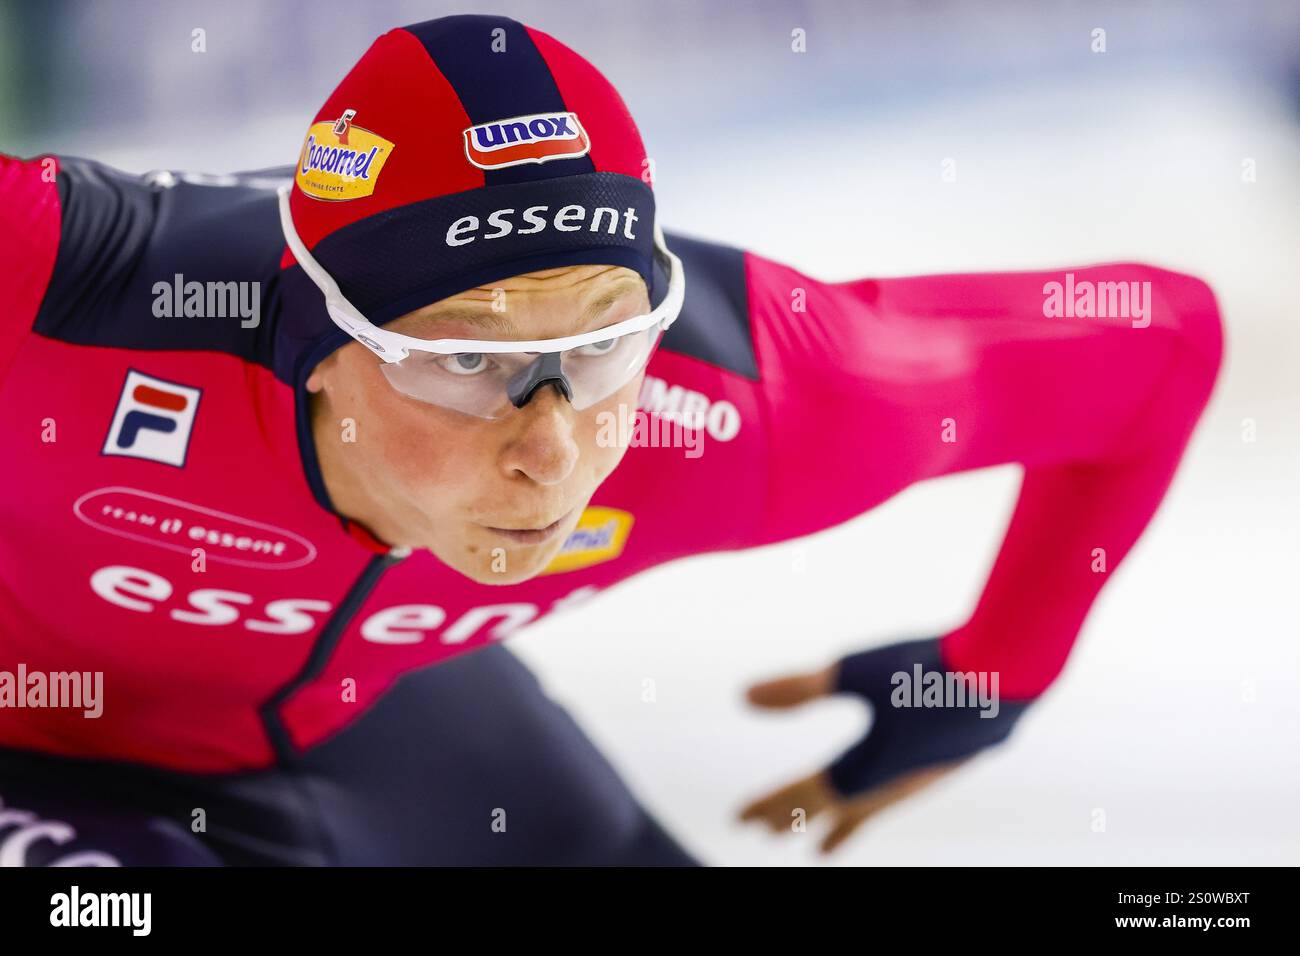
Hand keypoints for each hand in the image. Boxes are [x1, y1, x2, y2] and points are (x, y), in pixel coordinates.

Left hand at [738, 667, 968, 852]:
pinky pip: (896, 798)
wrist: (1011, 673)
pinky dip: (875, 808)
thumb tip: (741, 698)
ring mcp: (921, 777)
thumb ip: (799, 688)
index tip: (739, 819)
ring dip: (840, 826)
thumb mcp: (854, 670)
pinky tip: (880, 798)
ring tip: (822, 850)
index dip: (769, 804)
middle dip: (797, 818)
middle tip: (767, 835)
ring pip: (870, 810)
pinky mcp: (945, 762)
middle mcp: (892, 783)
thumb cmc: (928, 668)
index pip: (804, 793)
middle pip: (833, 808)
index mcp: (865, 769)